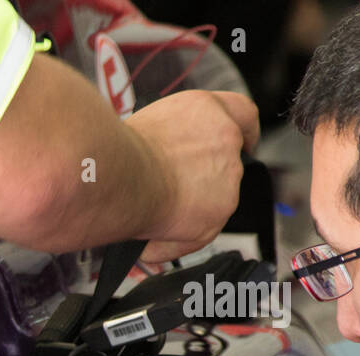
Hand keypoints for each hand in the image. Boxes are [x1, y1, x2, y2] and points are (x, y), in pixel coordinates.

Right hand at [126, 90, 259, 263]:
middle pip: (228, 163)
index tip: (243, 143)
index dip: (244, 132)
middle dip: (205, 180)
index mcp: (205, 109)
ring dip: (188, 212)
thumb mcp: (144, 126)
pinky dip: (172, 241)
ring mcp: (227, 177)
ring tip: (151, 216)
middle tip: (176, 191)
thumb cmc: (115, 150)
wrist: (116, 175)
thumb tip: (164, 163)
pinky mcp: (217, 213)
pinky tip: (147, 241)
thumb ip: (171, 140)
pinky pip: (196, 236)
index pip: (242, 114)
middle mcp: (224, 139)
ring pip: (215, 201)